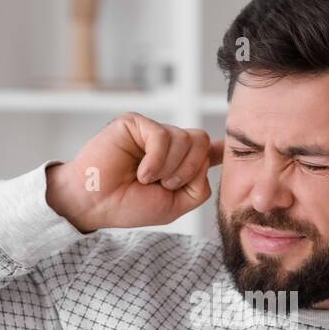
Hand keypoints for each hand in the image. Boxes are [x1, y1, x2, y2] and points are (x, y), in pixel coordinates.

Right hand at [46, 112, 223, 231]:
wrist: (96, 203)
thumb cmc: (129, 205)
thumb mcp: (175, 206)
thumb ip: (198, 187)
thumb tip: (210, 161)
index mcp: (178, 163)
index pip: (206, 150)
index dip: (221, 148)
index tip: (232, 147)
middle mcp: (168, 145)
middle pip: (202, 141)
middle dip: (190, 168)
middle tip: (166, 185)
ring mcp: (152, 132)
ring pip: (186, 139)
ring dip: (170, 168)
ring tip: (147, 179)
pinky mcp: (137, 124)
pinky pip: (163, 136)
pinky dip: (156, 160)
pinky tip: (141, 172)